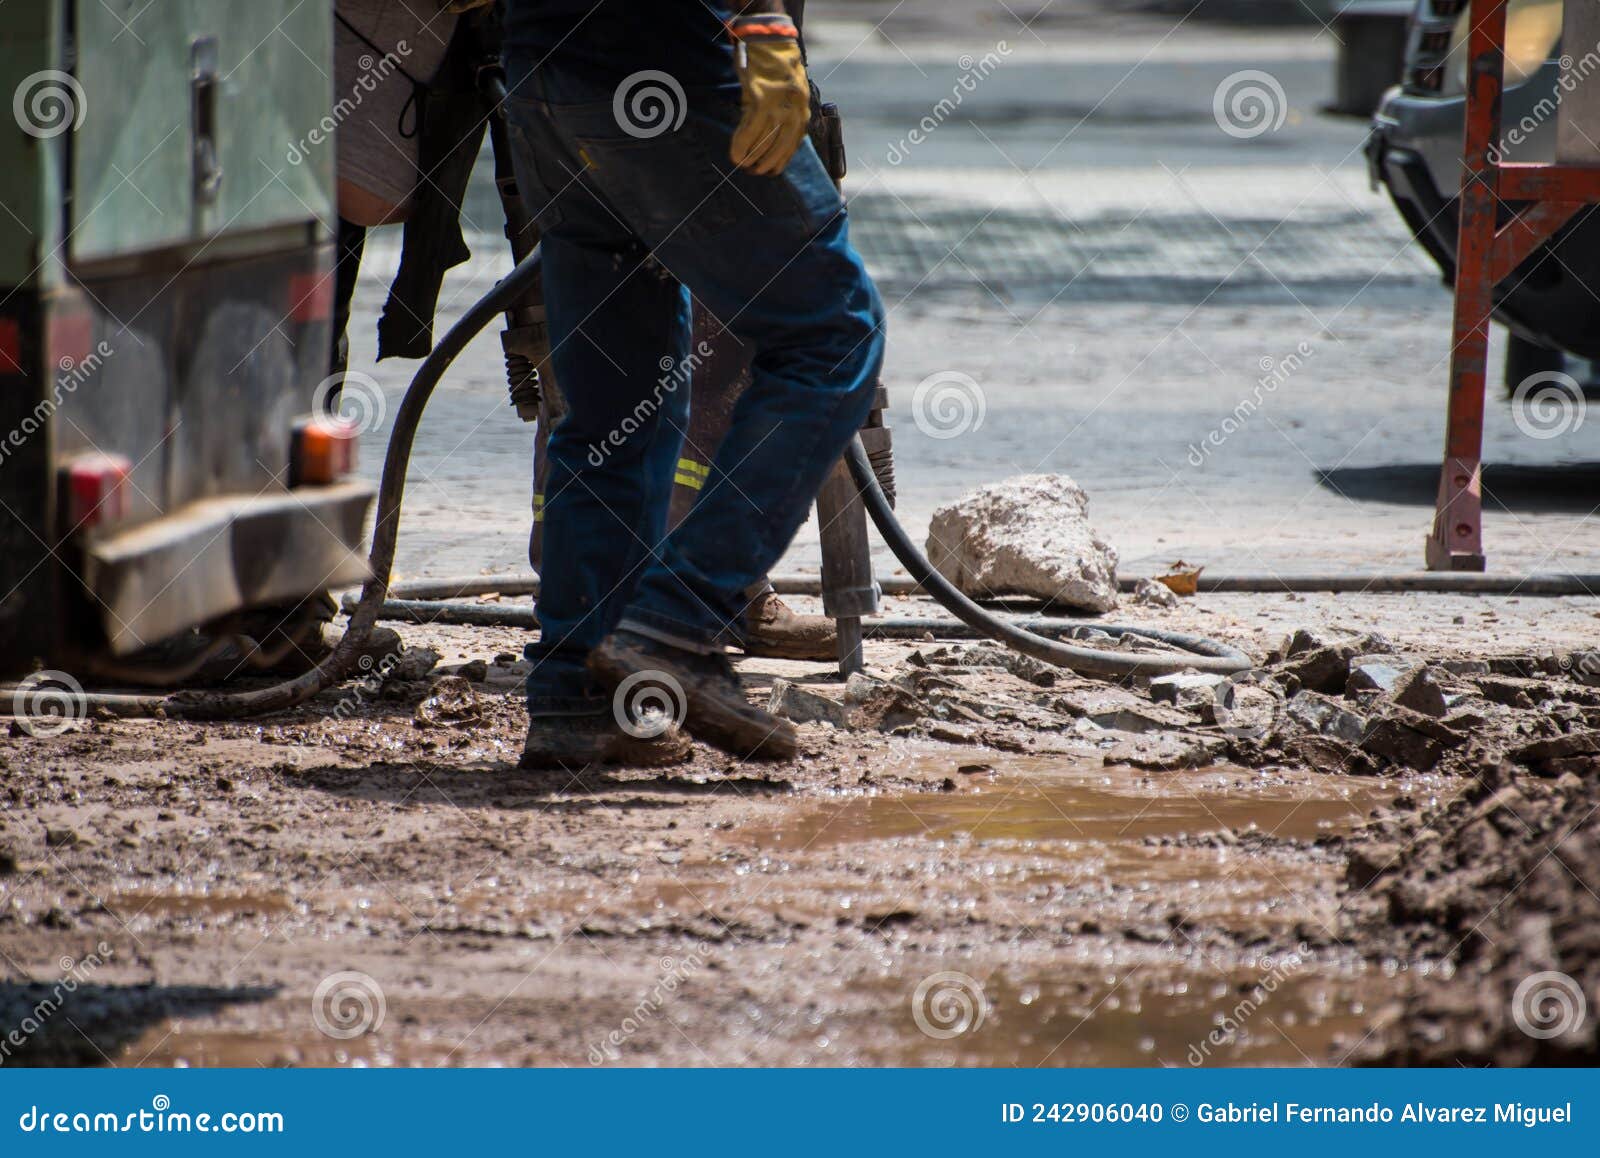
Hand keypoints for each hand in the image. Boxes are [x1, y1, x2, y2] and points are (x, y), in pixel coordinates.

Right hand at [729, 17, 809, 175]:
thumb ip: (784, 115)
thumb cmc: (776, 66)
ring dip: (751, 158)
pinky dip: (741, 145)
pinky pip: (749, 130)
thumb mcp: (787, 93)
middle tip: (754, 172)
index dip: (781, 161)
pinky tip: (734, 154)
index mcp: (802, 109)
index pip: (793, 144)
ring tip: (742, 165)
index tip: (771, 172)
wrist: (769, 38)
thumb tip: (770, 142)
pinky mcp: (760, 99)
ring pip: (763, 142)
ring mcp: (777, 104)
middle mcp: (794, 109)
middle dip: (766, 163)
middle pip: (780, 147)